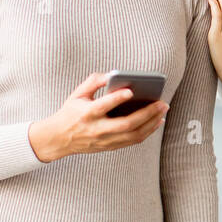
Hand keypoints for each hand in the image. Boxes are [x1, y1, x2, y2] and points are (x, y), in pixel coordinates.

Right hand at [27, 71, 167, 162]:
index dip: (117, 98)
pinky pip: (132, 141)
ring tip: (163, 111)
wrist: (59, 139)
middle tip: (162, 103)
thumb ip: (93, 82)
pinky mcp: (110, 146)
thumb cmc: (70, 112)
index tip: (131, 91)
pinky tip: (156, 122)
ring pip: (133, 135)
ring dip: (151, 123)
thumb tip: (111, 74)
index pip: (103, 106)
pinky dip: (147, 131)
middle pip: (126, 124)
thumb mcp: (76, 94)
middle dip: (147, 113)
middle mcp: (97, 129)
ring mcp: (105, 140)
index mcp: (87, 113)